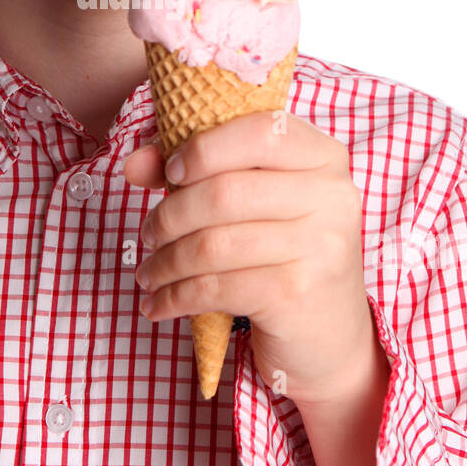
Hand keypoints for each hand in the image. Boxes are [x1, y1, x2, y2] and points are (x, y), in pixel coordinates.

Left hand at [123, 111, 376, 406]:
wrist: (330, 335)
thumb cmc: (283, 254)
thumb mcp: (254, 203)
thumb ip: (197, 170)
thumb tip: (134, 163)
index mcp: (324, 157)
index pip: (261, 131)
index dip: (206, 147)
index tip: (173, 172)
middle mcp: (332, 196)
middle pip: (225, 192)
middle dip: (171, 216)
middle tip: (149, 234)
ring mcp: (320, 246)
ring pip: (213, 244)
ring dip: (166, 262)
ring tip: (148, 273)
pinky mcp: (297, 294)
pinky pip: (216, 288)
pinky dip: (175, 297)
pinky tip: (158, 304)